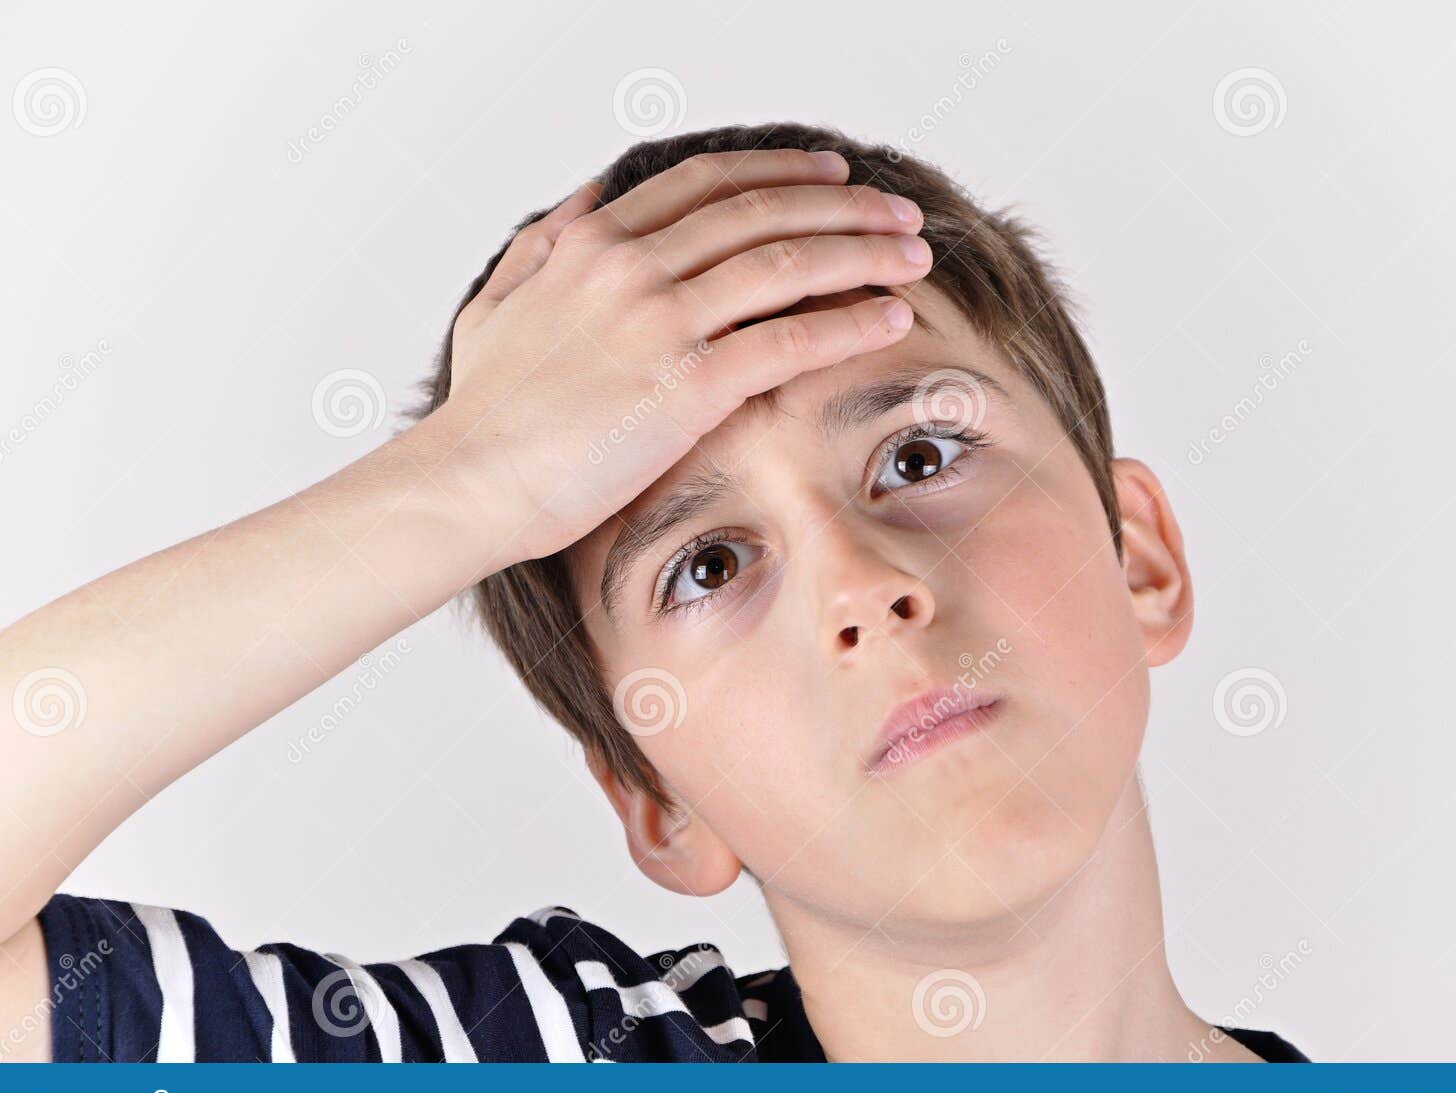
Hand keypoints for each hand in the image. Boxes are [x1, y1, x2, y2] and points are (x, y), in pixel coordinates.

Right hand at [433, 148, 930, 566]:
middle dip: (845, 208)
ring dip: (864, 254)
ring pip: (789, 265)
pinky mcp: (687, 385)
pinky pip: (790, 340)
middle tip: (897, 216)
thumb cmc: (484, 410)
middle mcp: (632, 266)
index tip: (832, 177)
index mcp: (591, 242)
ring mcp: (661, 321)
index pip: (707, 185)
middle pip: (764, 213)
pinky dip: (849, 323)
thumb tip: (583, 198)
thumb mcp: (498, 302)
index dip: (781, 173)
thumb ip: (544, 244)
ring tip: (913, 258)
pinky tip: (890, 319)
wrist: (468, 481)